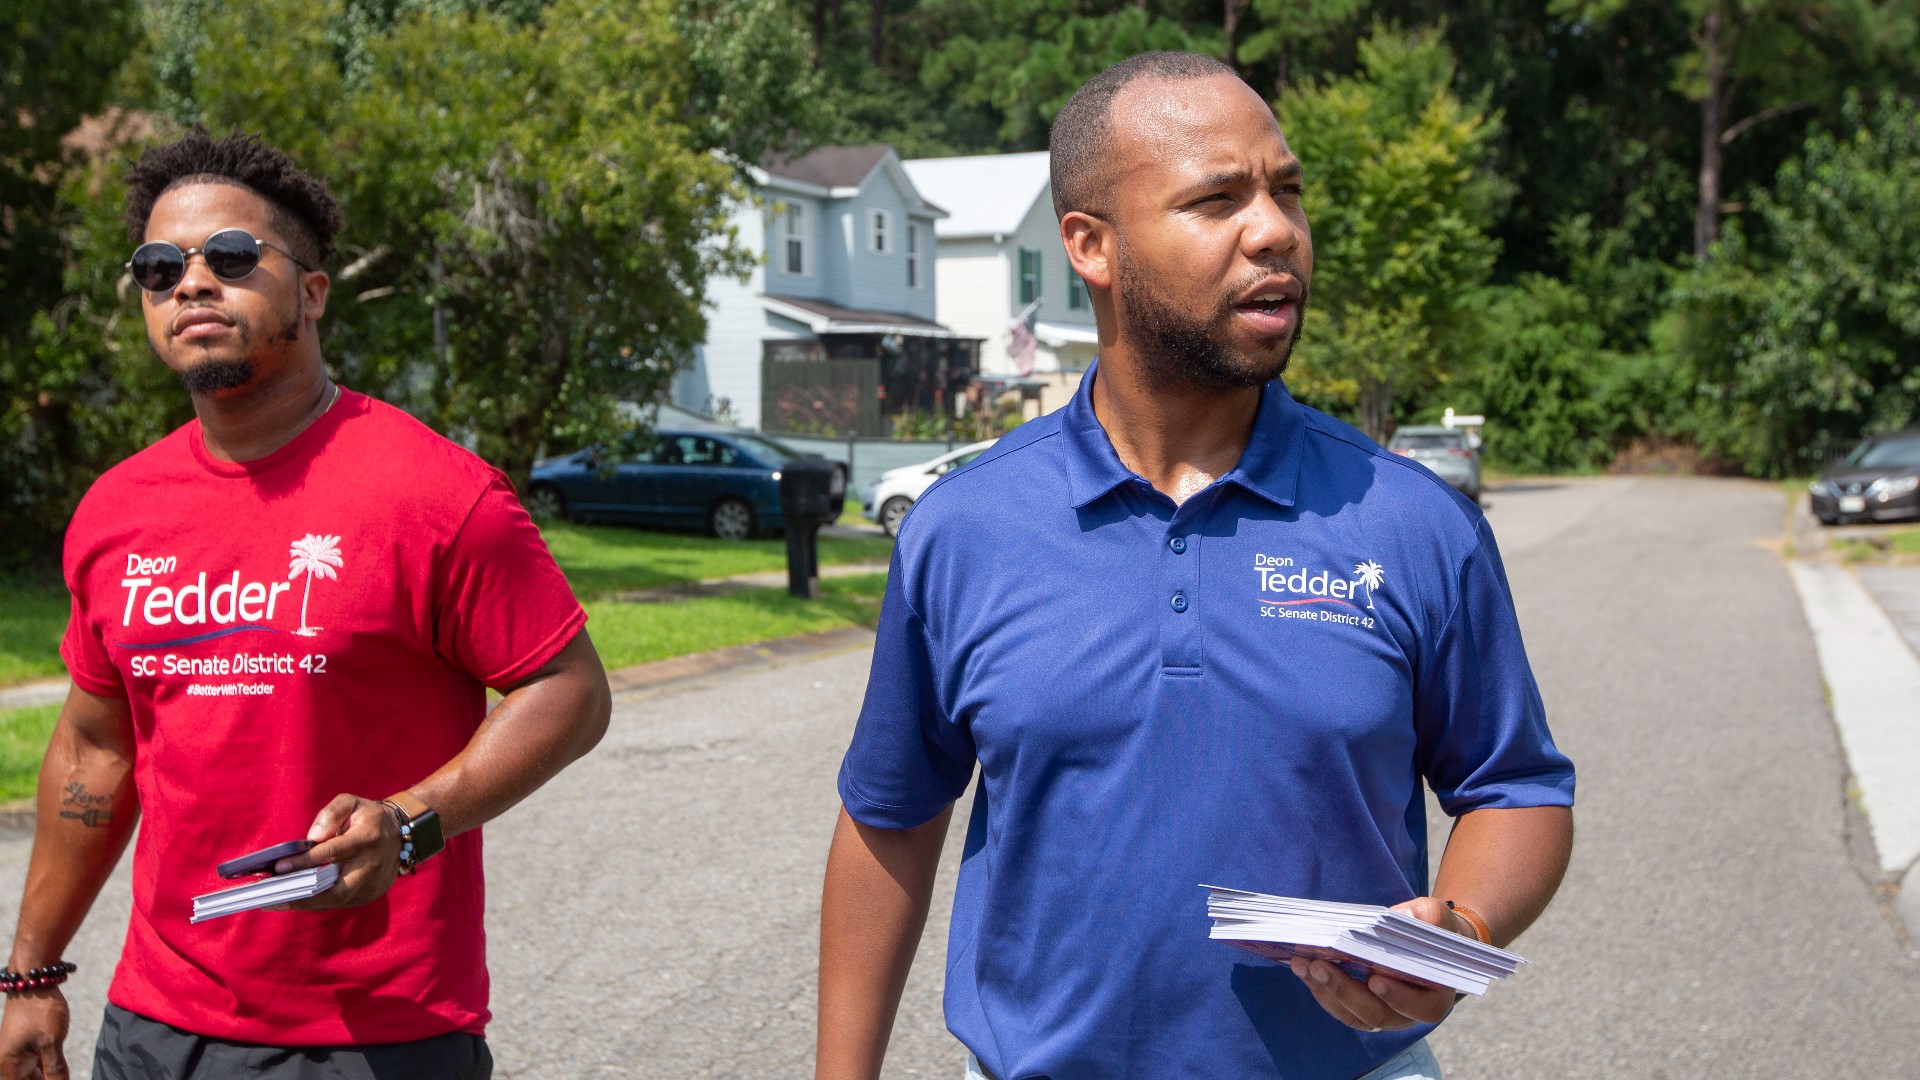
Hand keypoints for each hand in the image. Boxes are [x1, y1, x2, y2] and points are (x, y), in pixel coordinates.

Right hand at [0, 988, 70, 1079]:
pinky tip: (61, 1074)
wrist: (33, 981)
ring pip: (33, 1077)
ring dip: (48, 1078)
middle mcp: (9, 1065)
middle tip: (63, 1078)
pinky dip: (48, 1073)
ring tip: (63, 1076)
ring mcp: (18, 1056)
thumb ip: (55, 1071)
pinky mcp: (28, 1048)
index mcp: (7, 1069)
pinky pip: (37, 1068)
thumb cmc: (39, 1012)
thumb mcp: (51, 1043)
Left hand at [269, 794, 402, 909]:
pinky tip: (296, 898)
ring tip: (276, 900)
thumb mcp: (352, 803)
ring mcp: (373, 884)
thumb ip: (330, 814)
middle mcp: (372, 865)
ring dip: (305, 902)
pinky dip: (317, 902)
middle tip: (272, 896)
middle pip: (336, 890)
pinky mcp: (370, 895)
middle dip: (303, 896)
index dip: (305, 861)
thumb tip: (312, 837)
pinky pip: (339, 902)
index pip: (332, 853)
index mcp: (367, 838)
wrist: (403, 834)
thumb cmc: (368, 817)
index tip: (279, 867)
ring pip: (336, 901)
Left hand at [1288, 897, 1463, 1031]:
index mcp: (1435, 996)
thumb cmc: (1431, 930)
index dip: (1399, 997)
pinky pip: (1338, 1006)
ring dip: (1325, 990)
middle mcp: (1408, 1013)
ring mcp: (1382, 1012)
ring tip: (1304, 963)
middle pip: (1377, 1014)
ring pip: (1352, 1014)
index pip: (1422, 1008)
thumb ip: (1431, 917)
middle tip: (1320, 966)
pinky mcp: (1360, 1005)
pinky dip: (1319, 987)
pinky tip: (1303, 966)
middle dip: (1345, 990)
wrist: (1422, 941)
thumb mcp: (1437, 917)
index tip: (1375, 979)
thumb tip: (1408, 916)